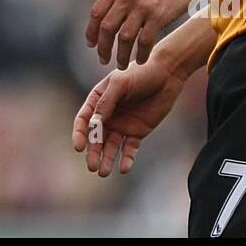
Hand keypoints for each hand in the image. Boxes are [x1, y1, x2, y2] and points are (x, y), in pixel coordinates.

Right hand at [72, 58, 189, 176]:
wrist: (167, 74)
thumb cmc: (140, 73)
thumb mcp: (120, 83)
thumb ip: (106, 102)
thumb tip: (93, 124)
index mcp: (98, 100)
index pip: (84, 119)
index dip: (79, 134)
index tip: (78, 147)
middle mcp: (108, 115)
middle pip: (96, 137)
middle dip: (93, 152)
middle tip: (92, 166)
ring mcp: (122, 124)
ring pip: (111, 146)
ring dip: (106, 158)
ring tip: (103, 172)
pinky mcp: (138, 132)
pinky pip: (129, 148)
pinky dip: (126, 159)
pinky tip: (123, 168)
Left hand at [86, 0, 199, 68]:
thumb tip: (107, 13)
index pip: (96, 13)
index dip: (91, 32)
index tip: (92, 44)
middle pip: (107, 28)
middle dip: (103, 48)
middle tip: (103, 59)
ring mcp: (142, 6)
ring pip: (124, 38)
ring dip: (121, 56)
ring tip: (121, 65)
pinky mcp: (159, 15)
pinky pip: (145, 41)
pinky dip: (141, 54)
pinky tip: (141, 60)